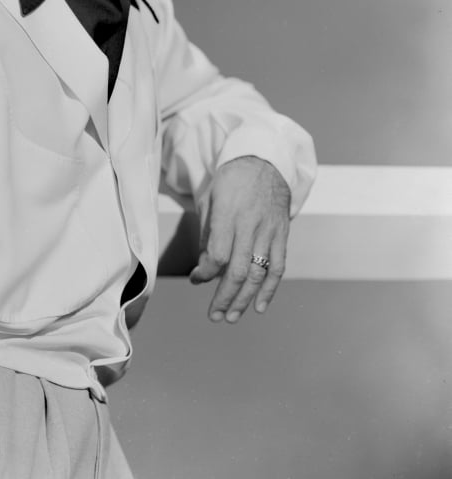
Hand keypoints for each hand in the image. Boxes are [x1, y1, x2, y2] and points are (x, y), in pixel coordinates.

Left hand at [189, 155, 290, 321]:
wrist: (266, 161)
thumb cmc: (232, 180)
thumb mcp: (212, 198)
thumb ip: (209, 232)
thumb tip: (204, 267)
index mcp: (229, 215)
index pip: (217, 255)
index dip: (205, 273)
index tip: (196, 279)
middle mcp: (250, 226)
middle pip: (237, 270)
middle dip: (224, 297)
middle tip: (214, 315)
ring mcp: (269, 232)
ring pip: (258, 274)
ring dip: (244, 299)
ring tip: (232, 317)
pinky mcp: (282, 235)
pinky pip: (278, 267)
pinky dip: (270, 290)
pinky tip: (259, 306)